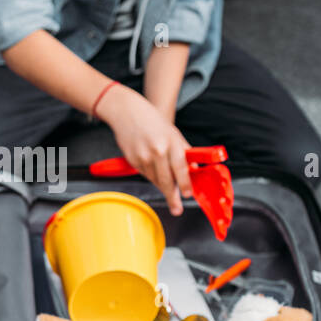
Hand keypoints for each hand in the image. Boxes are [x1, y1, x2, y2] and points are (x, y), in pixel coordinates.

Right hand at [99, 85, 192, 214]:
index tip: (187, 195)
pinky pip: (145, 174)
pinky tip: (152, 166)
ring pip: (155, 179)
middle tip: (177, 208)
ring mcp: (143, 157)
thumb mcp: (173, 133)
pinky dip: (151, 175)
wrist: (127, 112)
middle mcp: (157, 151)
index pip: (181, 169)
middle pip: (166, 181)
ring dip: (162, 184)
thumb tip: (193, 168)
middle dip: (172, 197)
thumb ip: (184, 151)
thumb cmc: (151, 120)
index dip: (185, 184)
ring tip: (165, 181)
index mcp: (170, 142)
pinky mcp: (132, 160)